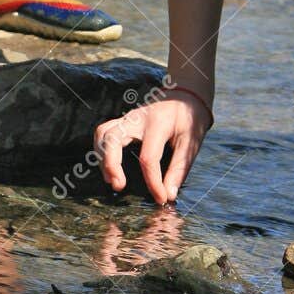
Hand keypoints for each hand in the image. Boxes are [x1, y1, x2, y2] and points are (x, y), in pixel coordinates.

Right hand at [94, 90, 211, 204]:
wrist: (186, 94)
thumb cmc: (190, 119)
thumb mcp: (191, 142)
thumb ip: (179, 169)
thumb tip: (168, 196)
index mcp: (158, 123)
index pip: (148, 157)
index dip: (153, 182)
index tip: (160, 199)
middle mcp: (138, 118)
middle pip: (113, 137)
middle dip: (111, 164)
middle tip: (119, 186)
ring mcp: (127, 118)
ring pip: (103, 133)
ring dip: (103, 158)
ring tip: (112, 180)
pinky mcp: (123, 121)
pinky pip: (103, 133)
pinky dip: (101, 151)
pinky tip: (109, 169)